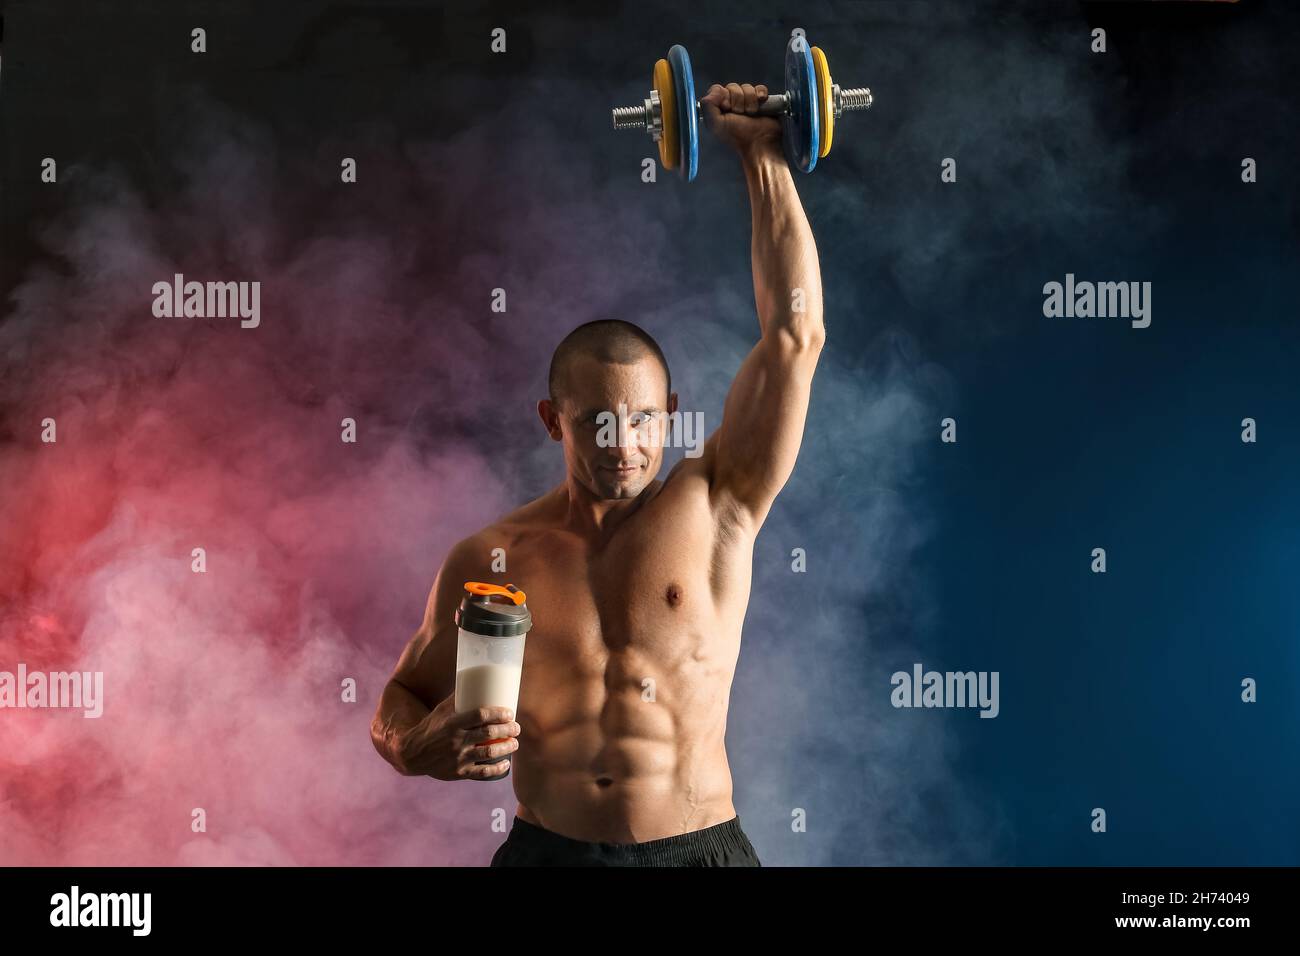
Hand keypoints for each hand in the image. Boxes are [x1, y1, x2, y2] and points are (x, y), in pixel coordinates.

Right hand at [397, 694, 520, 781]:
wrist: (413, 753)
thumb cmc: (432, 727)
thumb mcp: (441, 710)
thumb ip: (458, 698)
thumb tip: (477, 679)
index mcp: (452, 722)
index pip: (479, 715)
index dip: (498, 713)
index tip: (510, 713)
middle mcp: (455, 740)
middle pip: (488, 733)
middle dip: (507, 729)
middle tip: (516, 727)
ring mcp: (457, 758)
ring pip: (489, 753)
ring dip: (506, 747)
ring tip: (515, 743)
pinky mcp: (459, 773)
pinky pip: (482, 773)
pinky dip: (497, 769)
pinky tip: (506, 763)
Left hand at [700, 82, 781, 157]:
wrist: (759, 142)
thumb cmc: (738, 137)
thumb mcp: (715, 124)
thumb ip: (707, 106)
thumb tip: (715, 90)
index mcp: (719, 109)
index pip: (718, 89)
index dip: (723, 96)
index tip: (727, 108)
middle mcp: (732, 104)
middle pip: (732, 87)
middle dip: (737, 100)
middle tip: (740, 114)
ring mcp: (747, 102)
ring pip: (746, 87)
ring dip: (749, 100)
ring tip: (751, 114)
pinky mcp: (761, 101)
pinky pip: (760, 88)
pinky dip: (760, 94)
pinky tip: (760, 104)